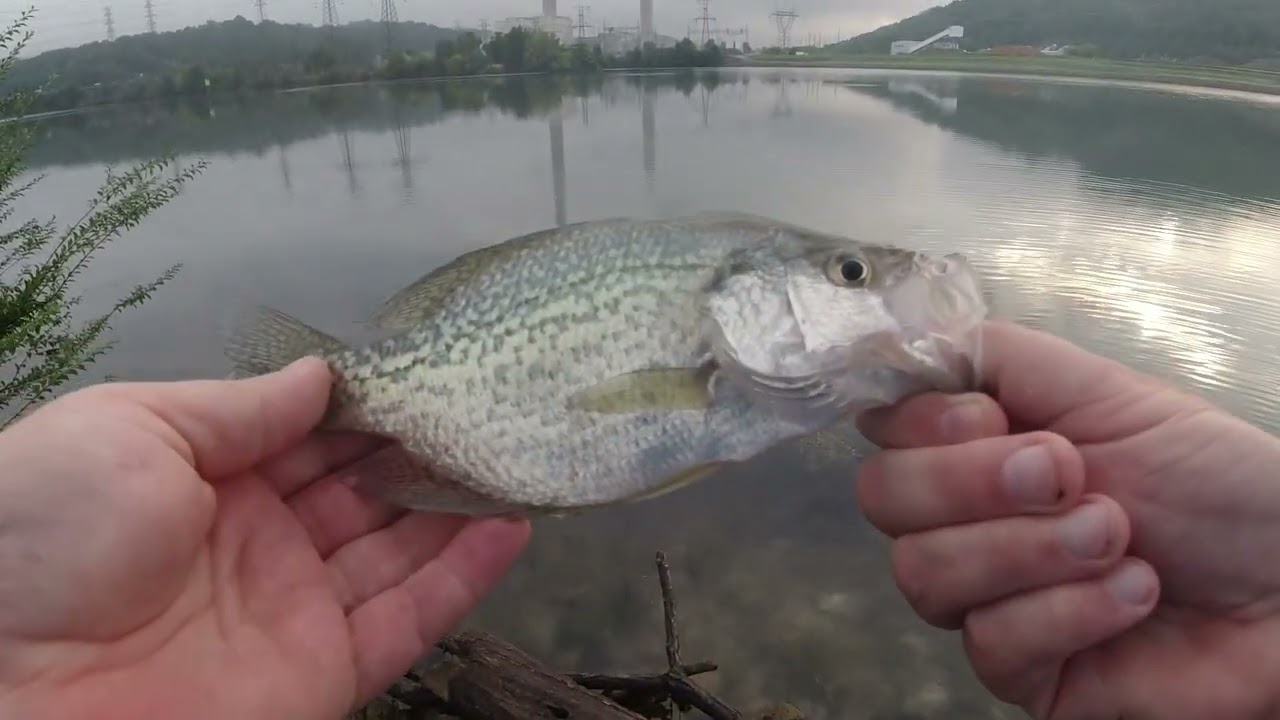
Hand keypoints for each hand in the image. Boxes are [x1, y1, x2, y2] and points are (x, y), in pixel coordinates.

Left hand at [0, 358, 529, 719]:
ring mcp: (295, 610)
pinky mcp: (325, 671)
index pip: (307, 436)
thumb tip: (324, 378)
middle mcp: (257, 542)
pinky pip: (408, 621)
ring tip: (513, 453)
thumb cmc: (53, 532)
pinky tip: (509, 525)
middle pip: (360, 489)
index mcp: (203, 479)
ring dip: (454, 505)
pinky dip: (464, 578)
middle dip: (420, 448)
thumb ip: (236, 408)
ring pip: (397, 551)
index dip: (366, 405)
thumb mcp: (128, 429)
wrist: (13, 687)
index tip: (428, 368)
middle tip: (486, 404)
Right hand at [854, 320, 1279, 718]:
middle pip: (883, 500)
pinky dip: (1069, 610)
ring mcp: (989, 601)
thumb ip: (1002, 358)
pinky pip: (992, 642)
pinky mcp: (1024, 674)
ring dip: (1028, 547)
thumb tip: (907, 343)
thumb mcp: (1109, 392)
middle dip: (970, 480)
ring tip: (1116, 534)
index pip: (885, 435)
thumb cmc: (1221, 487)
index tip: (993, 416)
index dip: (923, 424)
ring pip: (925, 574)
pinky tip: (1134, 594)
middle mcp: (970, 524)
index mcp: (982, 450)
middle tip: (1065, 472)